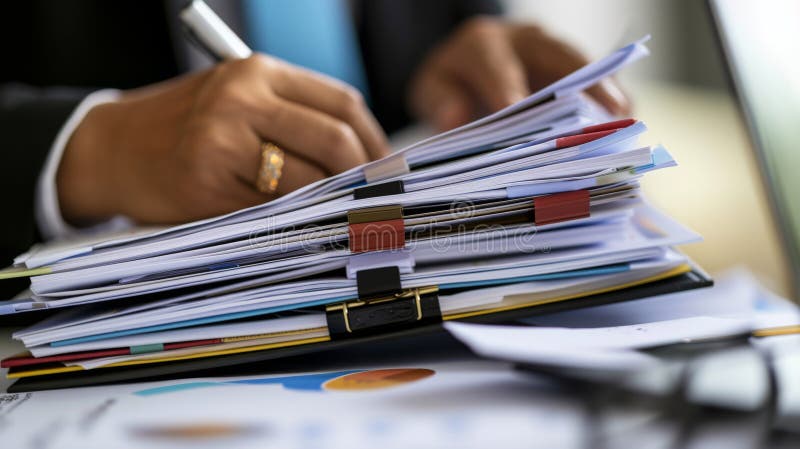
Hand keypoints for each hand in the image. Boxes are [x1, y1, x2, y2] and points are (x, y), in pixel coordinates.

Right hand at [58, 55, 389, 224]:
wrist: (112, 149)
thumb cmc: (187, 127)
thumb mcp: (238, 99)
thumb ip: (293, 116)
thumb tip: (363, 158)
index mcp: (257, 71)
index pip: (342, 103)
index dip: (374, 140)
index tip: (387, 166)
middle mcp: (241, 97)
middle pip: (334, 139)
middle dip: (362, 174)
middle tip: (371, 197)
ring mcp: (222, 140)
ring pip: (307, 178)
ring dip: (329, 200)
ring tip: (338, 212)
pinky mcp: (207, 182)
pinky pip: (272, 207)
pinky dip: (292, 218)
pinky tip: (297, 222)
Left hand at [410, 17, 631, 130]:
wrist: (465, 68)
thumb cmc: (451, 83)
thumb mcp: (430, 90)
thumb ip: (438, 102)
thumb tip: (454, 117)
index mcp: (483, 44)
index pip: (499, 67)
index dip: (512, 91)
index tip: (524, 116)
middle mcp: (525, 39)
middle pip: (559, 57)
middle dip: (583, 85)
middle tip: (604, 116)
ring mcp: (553, 50)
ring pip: (586, 67)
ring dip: (607, 94)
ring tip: (624, 128)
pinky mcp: (571, 66)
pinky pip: (598, 80)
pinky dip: (611, 103)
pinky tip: (623, 132)